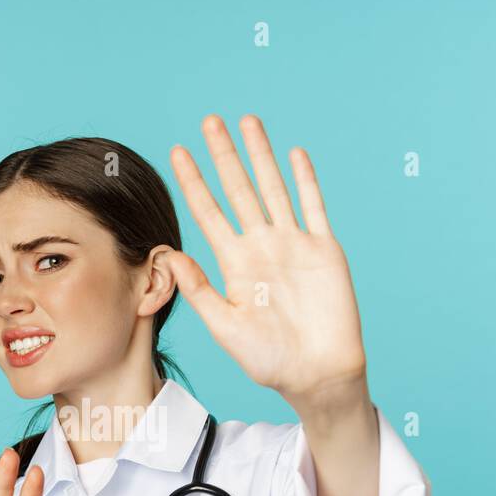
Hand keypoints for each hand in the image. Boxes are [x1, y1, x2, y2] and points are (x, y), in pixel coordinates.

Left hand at [165, 113, 368, 410]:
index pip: (209, 213)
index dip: (194, 182)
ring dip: (261, 155)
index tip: (177, 152)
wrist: (317, 374)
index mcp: (235, 264)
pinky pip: (313, 206)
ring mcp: (293, 244)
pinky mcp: (324, 249)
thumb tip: (171, 254)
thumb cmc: (269, 360)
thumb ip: (200, 290)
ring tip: (247, 122)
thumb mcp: (225, 326)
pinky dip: (305, 180)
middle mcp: (262, 247)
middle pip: (239, 190)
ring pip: (274, 188)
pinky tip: (294, 154)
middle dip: (224, 155)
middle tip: (209, 121)